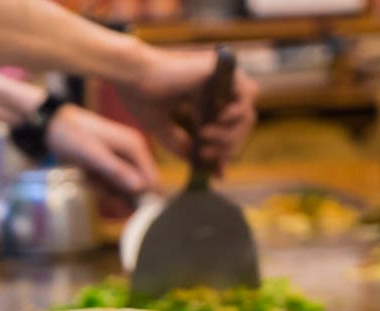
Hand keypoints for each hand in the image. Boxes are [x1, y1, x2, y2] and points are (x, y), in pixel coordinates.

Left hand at [46, 104, 159, 194]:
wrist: (52, 126)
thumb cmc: (71, 136)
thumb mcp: (91, 154)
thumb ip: (115, 171)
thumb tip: (140, 188)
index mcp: (135, 147)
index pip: (152, 182)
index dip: (140, 196)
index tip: (115, 194)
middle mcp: (134, 154)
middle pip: (136, 190)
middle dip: (115, 192)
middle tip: (93, 178)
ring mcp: (123, 162)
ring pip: (121, 191)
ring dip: (103, 189)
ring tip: (86, 173)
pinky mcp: (112, 168)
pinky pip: (110, 188)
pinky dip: (97, 187)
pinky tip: (86, 175)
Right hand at [116, 46, 257, 175]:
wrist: (132, 77)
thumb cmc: (140, 97)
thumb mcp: (162, 129)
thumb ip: (180, 144)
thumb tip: (197, 164)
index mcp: (200, 98)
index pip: (224, 130)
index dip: (224, 153)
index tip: (216, 172)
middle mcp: (213, 88)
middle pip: (239, 126)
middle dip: (228, 146)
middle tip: (206, 154)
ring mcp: (219, 79)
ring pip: (246, 114)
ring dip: (231, 133)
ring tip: (205, 137)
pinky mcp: (221, 71)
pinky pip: (247, 95)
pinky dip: (238, 112)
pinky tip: (219, 121)